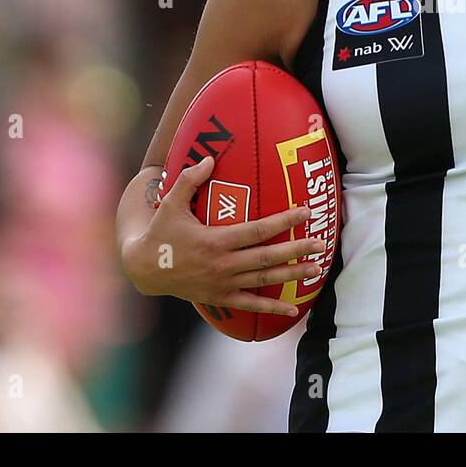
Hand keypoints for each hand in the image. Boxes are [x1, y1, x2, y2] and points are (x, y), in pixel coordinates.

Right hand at [122, 155, 326, 315]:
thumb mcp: (171, 203)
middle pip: (267, 257)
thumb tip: (210, 159)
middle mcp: (222, 265)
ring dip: (291, 275)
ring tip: (316, 269)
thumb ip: (189, 180)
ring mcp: (223, 284)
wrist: (145, 270)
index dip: (283, 221)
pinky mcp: (221, 298)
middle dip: (296, 250)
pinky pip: (251, 305)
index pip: (257, 230)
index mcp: (214, 241)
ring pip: (264, 281)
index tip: (304, 212)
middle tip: (320, 242)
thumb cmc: (161, 232)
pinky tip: (294, 308)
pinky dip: (273, 307)